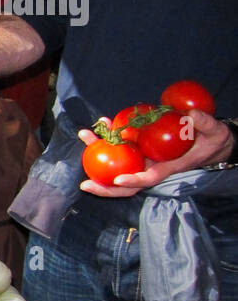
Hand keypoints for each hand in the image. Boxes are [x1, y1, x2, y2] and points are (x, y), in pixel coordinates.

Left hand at [77, 111, 233, 196]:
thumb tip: (191, 115)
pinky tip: (102, 123)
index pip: (149, 178)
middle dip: (103, 186)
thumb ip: (204, 123)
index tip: (117, 180)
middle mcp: (151, 166)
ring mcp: (143, 158)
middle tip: (84, 184)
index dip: (133, 180)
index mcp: (168, 167)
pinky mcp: (140, 148)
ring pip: (117, 163)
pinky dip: (109, 136)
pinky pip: (121, 146)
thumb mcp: (215, 132)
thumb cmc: (213, 140)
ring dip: (98, 151)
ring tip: (85, 135)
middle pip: (124, 182)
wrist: (209, 141)